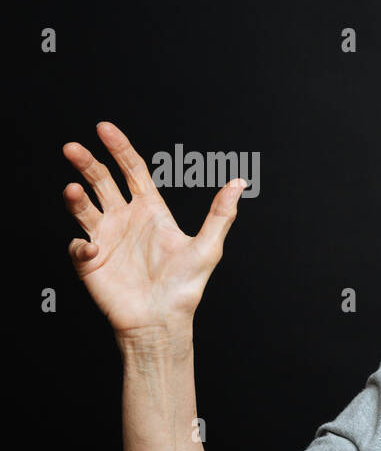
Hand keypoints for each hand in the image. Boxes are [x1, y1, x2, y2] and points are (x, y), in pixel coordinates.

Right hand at [62, 121, 243, 344]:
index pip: (132, 171)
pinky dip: (79, 245)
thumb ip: (220, 215)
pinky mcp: (90, 262)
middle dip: (87, 163)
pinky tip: (90, 251)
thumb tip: (239, 183)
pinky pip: (78, 246)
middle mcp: (125, 219)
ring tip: (73, 190)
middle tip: (72, 148)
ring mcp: (106, 239)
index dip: (119, 148)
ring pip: (83, 207)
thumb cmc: (186, 287)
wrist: (163, 321)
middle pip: (102, 181)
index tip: (104, 128)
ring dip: (75, 197)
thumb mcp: (208, 248)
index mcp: (151, 211)